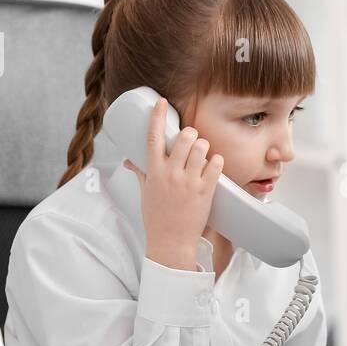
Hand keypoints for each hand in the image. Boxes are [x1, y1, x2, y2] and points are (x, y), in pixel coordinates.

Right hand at [123, 96, 223, 270]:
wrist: (170, 243)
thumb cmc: (156, 218)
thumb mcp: (145, 193)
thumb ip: (141, 173)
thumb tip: (130, 161)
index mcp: (154, 171)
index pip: (153, 137)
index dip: (158, 116)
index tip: (162, 102)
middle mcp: (171, 173)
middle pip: (184, 137)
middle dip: (191, 134)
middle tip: (192, 141)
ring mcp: (189, 181)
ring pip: (202, 147)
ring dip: (204, 147)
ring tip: (203, 155)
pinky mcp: (206, 190)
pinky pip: (216, 164)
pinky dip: (217, 161)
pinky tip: (214, 165)